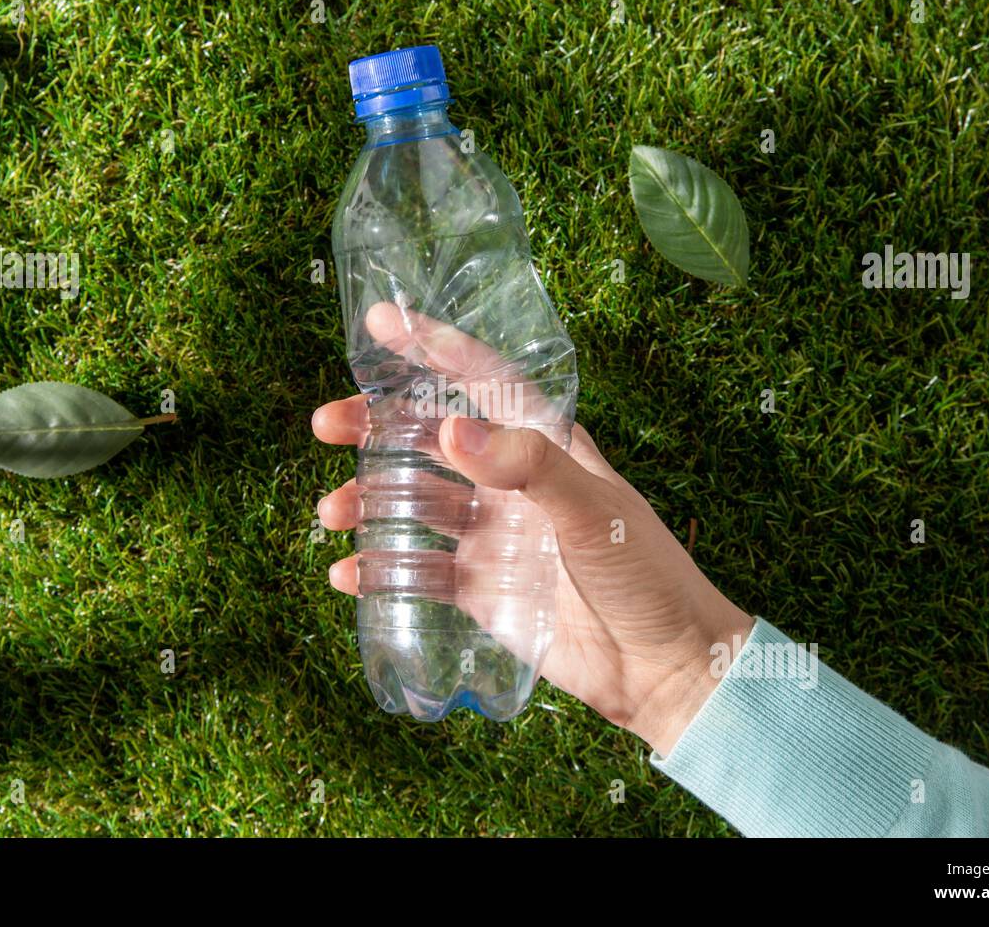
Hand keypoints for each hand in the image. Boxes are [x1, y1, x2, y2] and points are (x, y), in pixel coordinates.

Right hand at [313, 304, 753, 752]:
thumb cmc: (645, 574)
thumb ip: (526, 467)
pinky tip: (348, 573)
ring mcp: (493, 536)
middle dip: (376, 425)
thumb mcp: (592, 510)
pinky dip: (379, 569)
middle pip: (432, 438)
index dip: (436, 348)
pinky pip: (418, 571)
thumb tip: (450, 432)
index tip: (383, 322)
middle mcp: (511, 482)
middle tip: (326, 423)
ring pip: (415, 503)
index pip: (484, 382)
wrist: (662, 667)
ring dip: (369, 499)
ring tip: (331, 512)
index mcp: (546, 446)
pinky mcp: (481, 589)